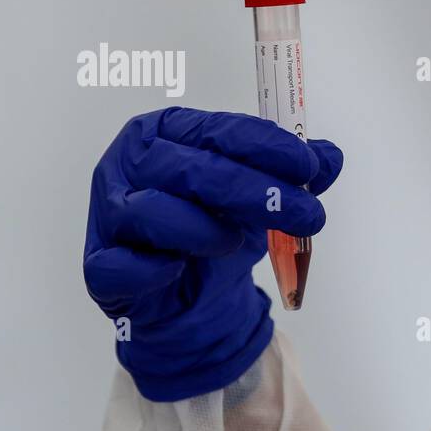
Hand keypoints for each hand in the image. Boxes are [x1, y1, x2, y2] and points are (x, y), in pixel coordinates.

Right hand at [83, 107, 342, 400]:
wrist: (184, 300)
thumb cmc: (213, 231)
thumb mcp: (259, 198)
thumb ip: (293, 174)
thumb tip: (330, 157)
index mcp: (165, 133)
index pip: (219, 130)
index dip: (268, 147)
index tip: (310, 166)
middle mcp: (129, 164)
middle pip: (191, 169)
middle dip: (256, 191)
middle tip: (306, 214)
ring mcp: (108, 215)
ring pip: (151, 211)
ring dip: (204, 229)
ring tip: (235, 242)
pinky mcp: (100, 267)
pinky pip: (121, 265)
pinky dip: (155, 268)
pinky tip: (179, 270)